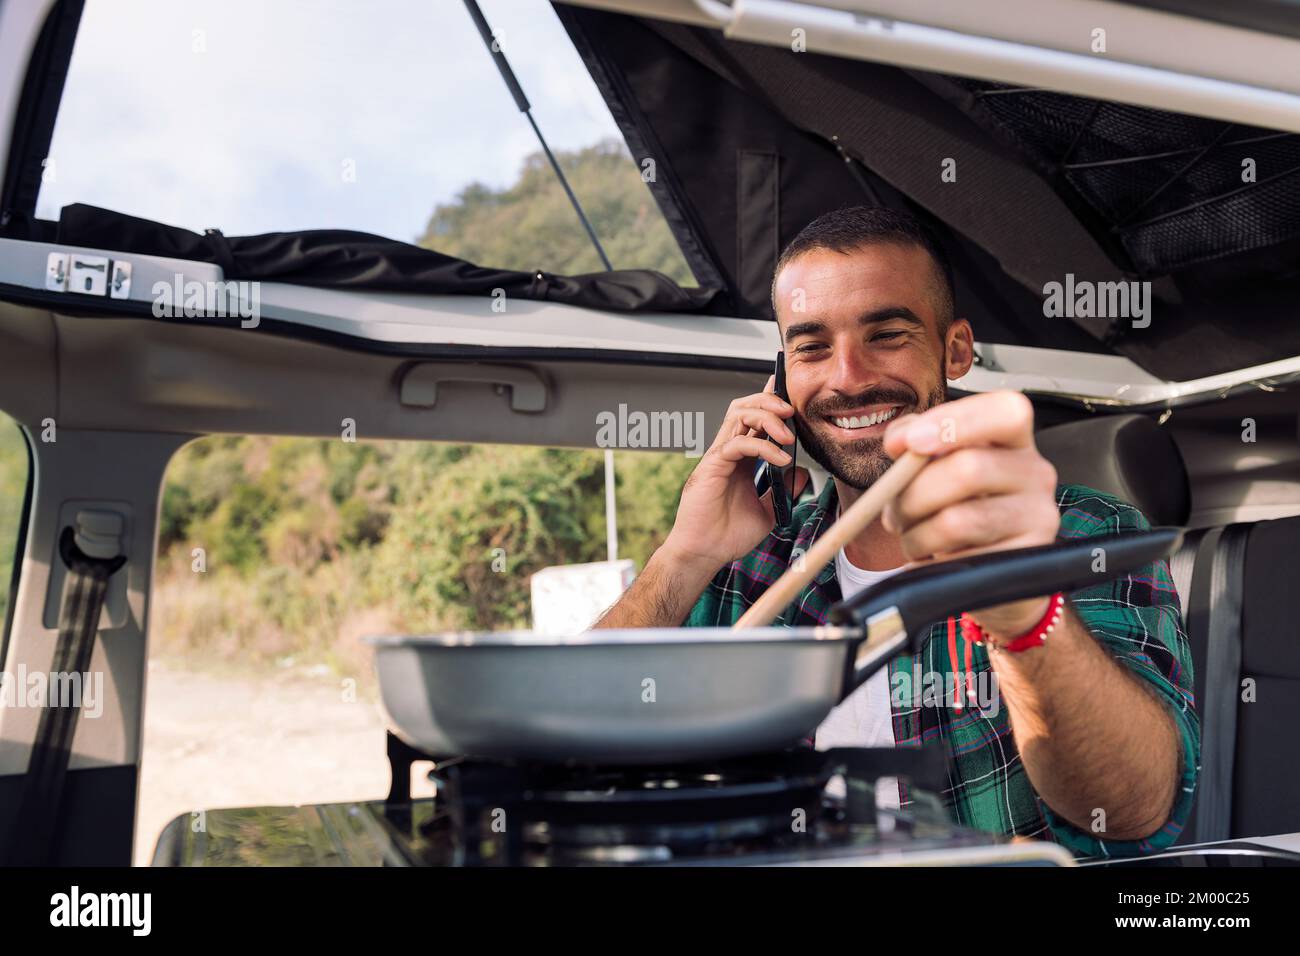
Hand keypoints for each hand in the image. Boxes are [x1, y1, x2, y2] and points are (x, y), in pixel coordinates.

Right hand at [661, 377, 796, 574]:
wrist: (705, 554)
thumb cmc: (727, 536)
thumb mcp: (768, 510)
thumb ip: (783, 490)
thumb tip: (801, 472)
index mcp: (739, 459)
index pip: (753, 420)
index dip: (769, 402)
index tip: (788, 392)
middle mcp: (728, 452)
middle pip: (744, 407)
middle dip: (769, 401)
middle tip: (792, 411)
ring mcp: (718, 457)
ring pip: (738, 415)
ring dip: (767, 417)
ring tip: (788, 435)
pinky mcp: (712, 466)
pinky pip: (739, 444)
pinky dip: (763, 447)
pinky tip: (781, 460)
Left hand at [881, 390, 1060, 637]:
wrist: (982, 567)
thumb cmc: (953, 505)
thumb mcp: (934, 465)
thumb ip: (913, 439)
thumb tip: (900, 442)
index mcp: (1013, 439)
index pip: (1005, 412)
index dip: (954, 423)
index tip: (911, 443)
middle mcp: (1036, 473)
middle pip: (968, 470)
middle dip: (913, 495)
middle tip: (894, 514)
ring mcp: (1039, 518)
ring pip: (959, 521)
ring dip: (916, 535)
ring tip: (911, 540)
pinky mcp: (1026, 560)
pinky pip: (962, 561)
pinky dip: (931, 565)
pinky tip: (932, 562)